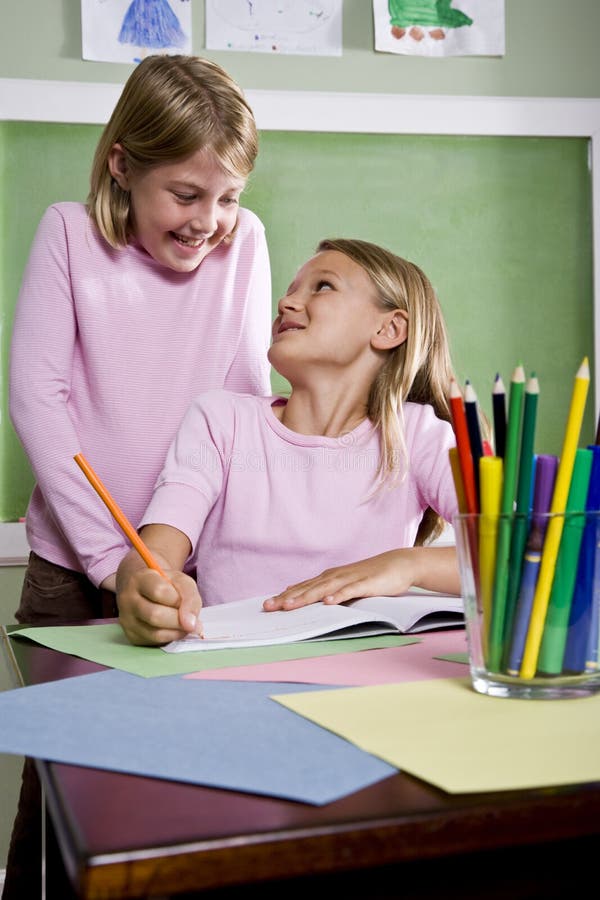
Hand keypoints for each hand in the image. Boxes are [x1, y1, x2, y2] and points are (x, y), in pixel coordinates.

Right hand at [117, 568, 202, 645]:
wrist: (146, 590)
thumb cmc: (166, 584)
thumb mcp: (181, 581)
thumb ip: (190, 598)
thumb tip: (191, 625)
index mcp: (139, 579)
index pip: (159, 591)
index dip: (177, 599)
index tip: (183, 600)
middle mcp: (127, 599)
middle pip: (155, 615)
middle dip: (179, 620)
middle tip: (191, 620)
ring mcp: (126, 619)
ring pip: (155, 633)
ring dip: (177, 631)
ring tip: (185, 624)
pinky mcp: (130, 635)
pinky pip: (154, 642)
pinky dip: (170, 637)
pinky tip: (174, 629)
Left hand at [263, 550, 418, 611]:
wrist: (399, 564)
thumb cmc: (370, 576)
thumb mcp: (344, 583)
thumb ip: (324, 588)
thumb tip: (298, 592)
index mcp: (328, 578)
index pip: (302, 588)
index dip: (284, 597)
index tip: (266, 606)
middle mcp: (334, 577)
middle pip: (307, 589)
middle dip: (287, 598)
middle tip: (268, 607)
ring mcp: (349, 579)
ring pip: (323, 589)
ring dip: (306, 597)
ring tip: (289, 606)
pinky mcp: (366, 584)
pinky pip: (350, 591)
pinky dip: (339, 596)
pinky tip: (328, 602)